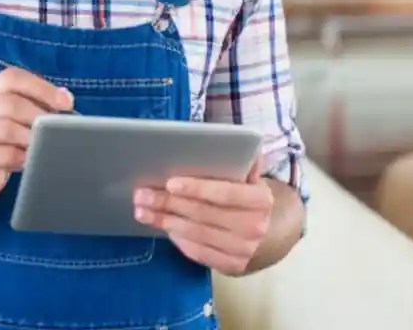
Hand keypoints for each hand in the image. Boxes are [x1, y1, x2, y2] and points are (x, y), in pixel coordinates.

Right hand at [0, 67, 72, 200]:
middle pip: (10, 103)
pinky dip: (23, 157)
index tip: (66, 103)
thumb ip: (35, 104)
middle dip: (39, 116)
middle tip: (55, 129)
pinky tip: (28, 160)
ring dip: (32, 138)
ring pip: (6, 129)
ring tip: (43, 145)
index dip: (42, 88)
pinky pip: (4, 154)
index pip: (12, 78)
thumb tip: (65, 98)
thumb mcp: (13, 118)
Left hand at [132, 159, 273, 275]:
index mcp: (260, 201)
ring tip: (142, 211)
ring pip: (196, 234)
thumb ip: (243, 164)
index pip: (225, 193)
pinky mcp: (231, 267)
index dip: (197, 188)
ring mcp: (243, 251)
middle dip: (169, 203)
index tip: (170, 182)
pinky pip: (197, 252)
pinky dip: (177, 239)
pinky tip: (163, 227)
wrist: (270, 236)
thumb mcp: (253, 180)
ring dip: (165, 222)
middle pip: (203, 214)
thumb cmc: (251, 200)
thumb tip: (237, 145)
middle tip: (142, 194)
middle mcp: (254, 227)